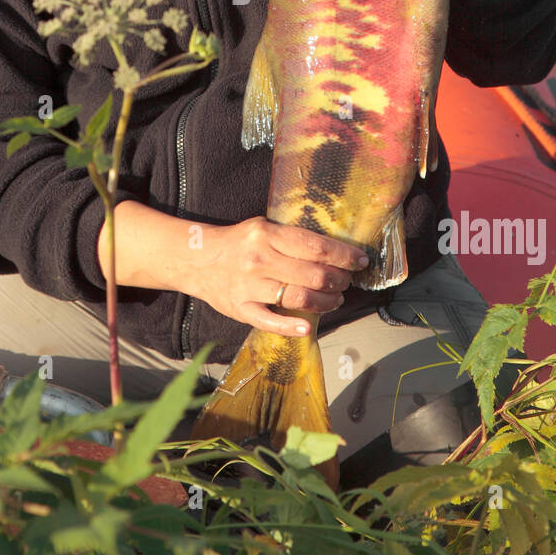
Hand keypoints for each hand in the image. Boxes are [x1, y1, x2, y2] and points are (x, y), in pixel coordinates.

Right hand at [187, 217, 370, 336]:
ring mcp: (249, 286)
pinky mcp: (240, 309)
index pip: (315, 246)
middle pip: (313, 274)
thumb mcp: (262, 228)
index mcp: (267, 235)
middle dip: (339, 280)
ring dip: (325, 301)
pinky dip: (293, 326)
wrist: (196, 259)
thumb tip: (332, 250)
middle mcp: (259, 260)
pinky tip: (309, 325)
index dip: (343, 255)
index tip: (359, 261)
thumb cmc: (238, 243)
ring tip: (334, 299)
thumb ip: (291, 238)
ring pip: (299, 298)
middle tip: (346, 281)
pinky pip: (270, 321)